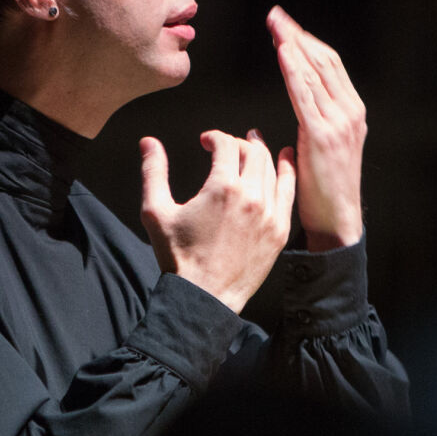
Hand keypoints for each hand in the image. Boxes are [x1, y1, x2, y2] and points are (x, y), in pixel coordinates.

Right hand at [140, 129, 296, 313]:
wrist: (204, 298)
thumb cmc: (178, 257)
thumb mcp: (156, 212)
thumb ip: (153, 173)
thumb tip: (148, 142)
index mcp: (222, 188)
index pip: (226, 145)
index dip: (214, 137)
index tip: (206, 142)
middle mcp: (251, 197)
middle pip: (254, 152)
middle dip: (239, 142)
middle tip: (229, 144)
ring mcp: (270, 214)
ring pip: (273, 169)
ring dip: (262, 154)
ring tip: (255, 145)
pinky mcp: (280, 231)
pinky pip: (288, 193)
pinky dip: (287, 173)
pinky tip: (285, 162)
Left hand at [267, 5, 365, 250]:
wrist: (337, 219)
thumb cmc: (324, 186)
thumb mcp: (325, 144)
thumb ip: (317, 117)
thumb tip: (300, 95)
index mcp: (352, 111)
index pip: (330, 64)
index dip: (307, 41)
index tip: (285, 25)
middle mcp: (350, 111)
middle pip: (323, 60)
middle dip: (298, 35)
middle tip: (275, 16)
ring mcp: (339, 123)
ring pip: (315, 72)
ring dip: (293, 45)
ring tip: (275, 26)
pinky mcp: (322, 137)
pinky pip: (306, 95)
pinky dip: (294, 70)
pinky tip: (282, 53)